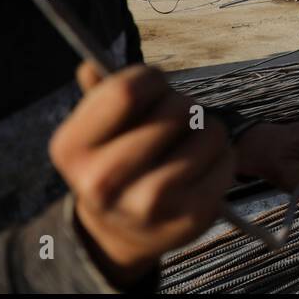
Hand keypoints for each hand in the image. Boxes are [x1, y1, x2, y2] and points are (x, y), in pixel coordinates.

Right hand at [49, 62, 235, 287]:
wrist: (121, 233)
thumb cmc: (114, 163)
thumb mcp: (94, 133)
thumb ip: (98, 96)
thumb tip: (90, 66)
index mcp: (72, 150)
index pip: (127, 91)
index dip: (152, 79)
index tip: (156, 86)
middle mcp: (104, 182)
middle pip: (177, 109)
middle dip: (184, 103)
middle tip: (176, 118)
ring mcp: (149, 204)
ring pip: (208, 132)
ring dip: (207, 127)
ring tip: (189, 142)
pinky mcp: (190, 217)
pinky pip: (226, 159)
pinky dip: (222, 154)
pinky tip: (202, 166)